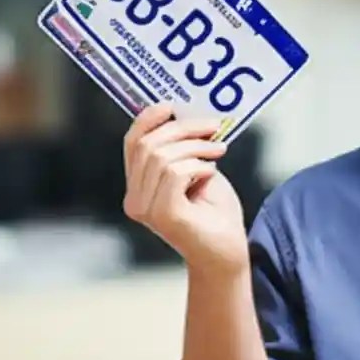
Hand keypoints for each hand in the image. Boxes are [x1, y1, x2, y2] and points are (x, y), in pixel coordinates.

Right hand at [122, 102, 247, 275]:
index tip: (172, 105)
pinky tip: (212, 173)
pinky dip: (198, 166)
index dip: (148, 119)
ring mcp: (146, 210)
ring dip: (196, 147)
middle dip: (183, 128)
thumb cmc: (215, 214)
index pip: (132, 144)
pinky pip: (176, 173)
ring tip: (219, 150)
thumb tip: (186, 116)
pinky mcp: (164, 215)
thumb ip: (184, 150)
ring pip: (163, 157)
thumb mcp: (197, 172)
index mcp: (138, 188)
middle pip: (148, 145)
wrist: (227, 254)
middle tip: (214, 127)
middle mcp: (134, 200)